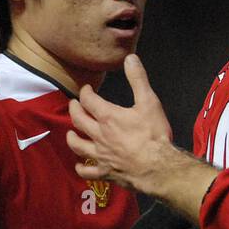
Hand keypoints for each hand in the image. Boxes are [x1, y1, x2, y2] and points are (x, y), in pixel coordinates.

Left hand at [68, 54, 174, 195]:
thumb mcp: (150, 102)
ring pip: (78, 145)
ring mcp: (100, 154)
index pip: (89, 100)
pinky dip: (81, 167)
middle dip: (74, 109)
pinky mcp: (105, 171)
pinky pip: (87, 170)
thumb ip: (138, 79)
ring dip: (72, 137)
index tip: (87, 89)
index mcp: (108, 116)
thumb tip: (130, 57)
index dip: (86, 92)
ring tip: (71, 133)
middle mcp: (98, 135)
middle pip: (78, 120)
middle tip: (74, 104)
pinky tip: (80, 165)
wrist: (157, 167)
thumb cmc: (153, 134)